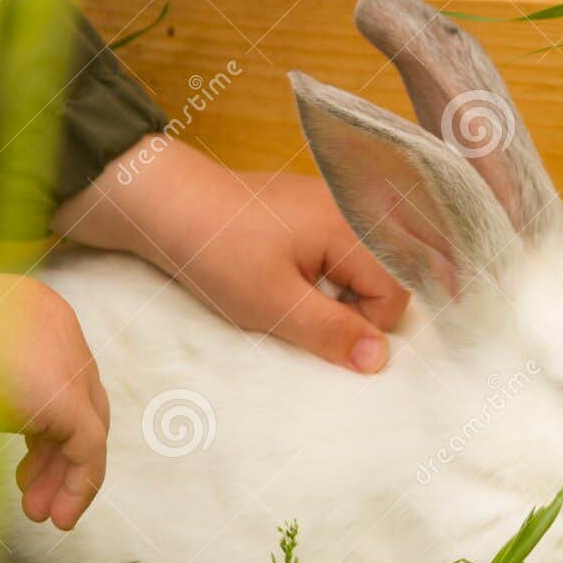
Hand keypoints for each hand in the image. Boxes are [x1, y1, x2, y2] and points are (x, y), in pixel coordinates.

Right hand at [0, 267, 108, 529]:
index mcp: (39, 316)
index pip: (59, 378)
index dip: (45, 428)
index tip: (24, 468)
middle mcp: (65, 333)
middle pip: (78, 404)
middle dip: (56, 456)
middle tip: (35, 494)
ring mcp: (71, 361)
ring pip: (88, 428)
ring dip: (65, 477)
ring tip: (43, 515)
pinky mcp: (67, 395)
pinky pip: (89, 448)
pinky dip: (80, 485)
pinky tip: (61, 516)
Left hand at [55, 136, 408, 370]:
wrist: (166, 202)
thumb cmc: (219, 253)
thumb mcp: (274, 304)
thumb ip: (332, 331)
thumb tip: (381, 361)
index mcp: (352, 227)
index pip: (396, 293)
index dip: (365, 325)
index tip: (317, 328)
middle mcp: (350, 208)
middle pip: (385, 275)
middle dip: (352, 306)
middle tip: (300, 310)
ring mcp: (330, 202)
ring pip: (361, 264)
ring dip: (333, 291)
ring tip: (287, 292)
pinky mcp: (308, 205)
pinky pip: (338, 248)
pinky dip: (319, 271)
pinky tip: (281, 273)